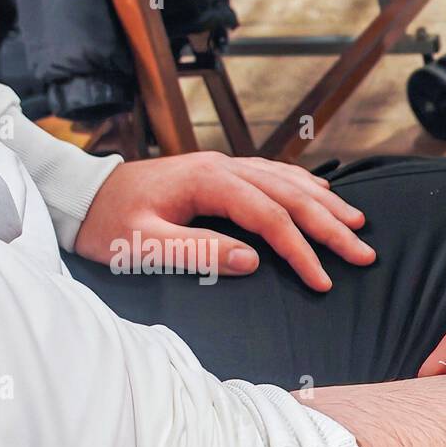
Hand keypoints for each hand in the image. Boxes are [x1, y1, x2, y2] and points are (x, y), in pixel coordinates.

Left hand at [75, 152, 375, 290]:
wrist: (81, 195)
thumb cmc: (109, 224)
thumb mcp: (144, 245)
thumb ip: (199, 251)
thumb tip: (253, 260)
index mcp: (208, 182)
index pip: (270, 217)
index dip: (301, 250)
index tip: (322, 280)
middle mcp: (222, 167)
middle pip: (290, 196)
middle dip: (331, 227)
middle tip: (364, 254)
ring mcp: (223, 166)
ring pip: (287, 182)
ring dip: (325, 205)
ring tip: (358, 225)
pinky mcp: (220, 173)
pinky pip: (273, 175)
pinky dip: (303, 186)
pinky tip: (321, 195)